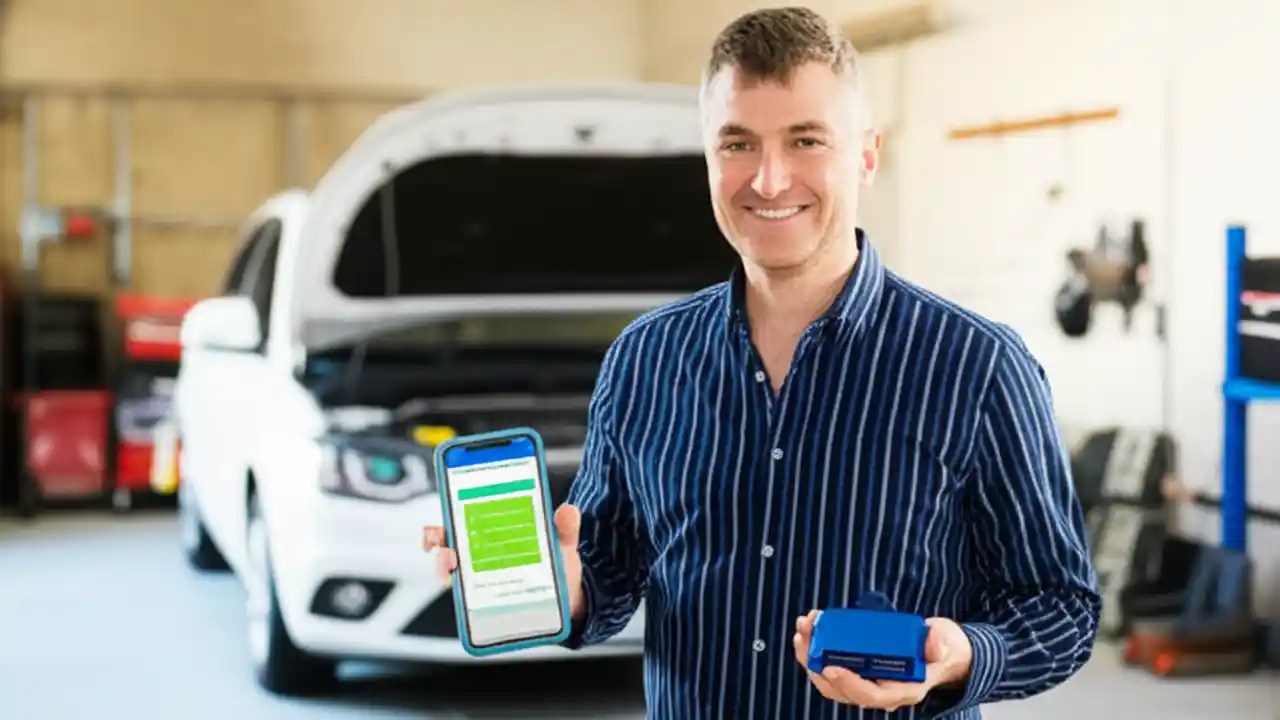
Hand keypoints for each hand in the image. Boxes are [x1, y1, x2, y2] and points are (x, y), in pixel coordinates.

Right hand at [422, 503, 586, 622]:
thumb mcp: (563, 544)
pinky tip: (469, 603)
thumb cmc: (558, 564)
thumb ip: (565, 528)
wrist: (571, 597)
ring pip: (454, 574)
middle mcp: (482, 555)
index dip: (444, 522)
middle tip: (447, 552)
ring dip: (446, 572)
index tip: (438, 527)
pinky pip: (470, 602)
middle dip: (440, 547)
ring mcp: (484, 579)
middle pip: (450, 547)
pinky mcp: (490, 602)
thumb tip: (568, 511)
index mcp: (495, 533)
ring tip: (451, 575)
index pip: (462, 523)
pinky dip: (464, 603)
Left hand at [793, 610, 972, 711]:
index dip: (849, 684)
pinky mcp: (859, 669)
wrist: (944, 653)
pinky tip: (809, 630)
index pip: (871, 696)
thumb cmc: (944, 650)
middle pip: (841, 689)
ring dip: (810, 655)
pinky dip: (816, 649)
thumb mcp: (947, 644)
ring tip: (802, 629)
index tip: (830, 666)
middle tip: (804, 636)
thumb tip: (934, 645)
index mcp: (902, 690)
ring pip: (830, 679)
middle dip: (816, 663)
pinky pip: (831, 665)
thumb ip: (938, 645)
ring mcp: (867, 682)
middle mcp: (881, 691)